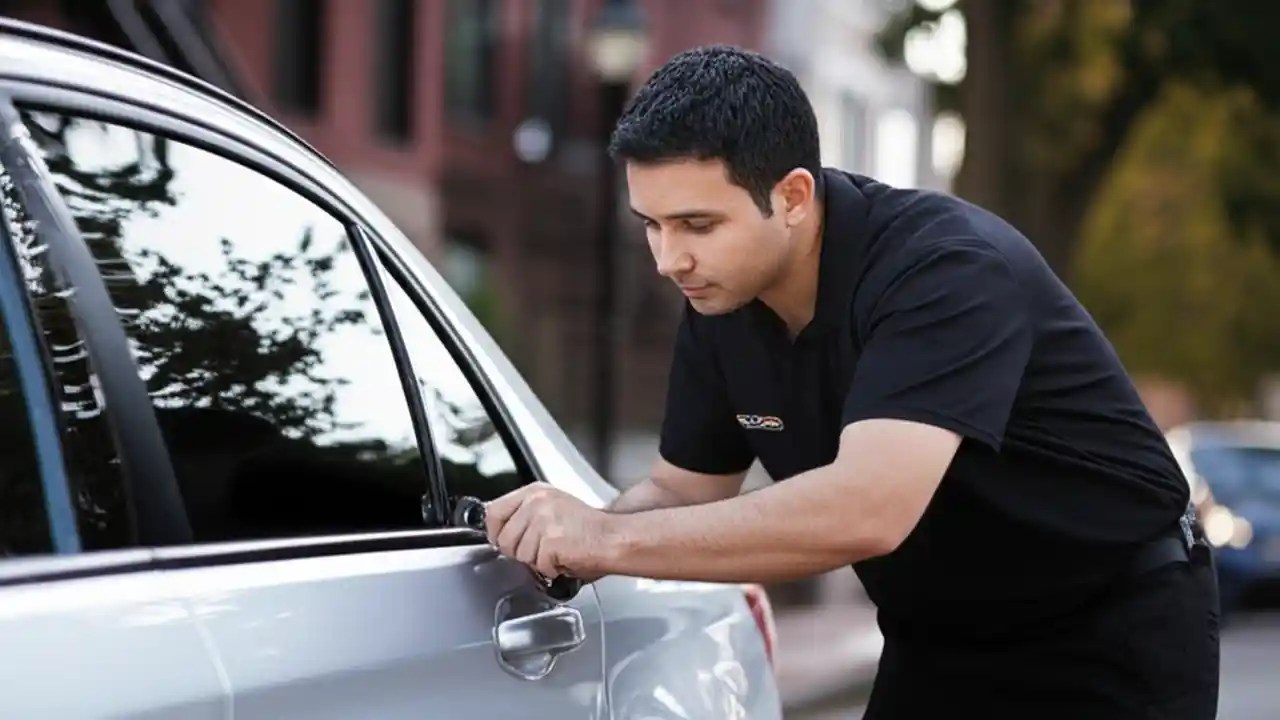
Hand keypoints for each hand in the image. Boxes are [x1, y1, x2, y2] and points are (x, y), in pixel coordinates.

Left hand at [485, 484, 615, 579]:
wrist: (613, 537)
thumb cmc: (588, 529)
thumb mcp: (551, 510)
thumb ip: (524, 516)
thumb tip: (499, 535)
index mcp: (534, 493)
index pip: (493, 512)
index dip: (496, 533)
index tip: (504, 541)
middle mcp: (536, 503)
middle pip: (504, 540)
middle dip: (520, 553)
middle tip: (543, 550)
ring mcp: (543, 520)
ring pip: (520, 556)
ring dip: (538, 562)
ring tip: (557, 552)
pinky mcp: (550, 540)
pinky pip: (539, 566)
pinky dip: (552, 570)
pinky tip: (565, 558)